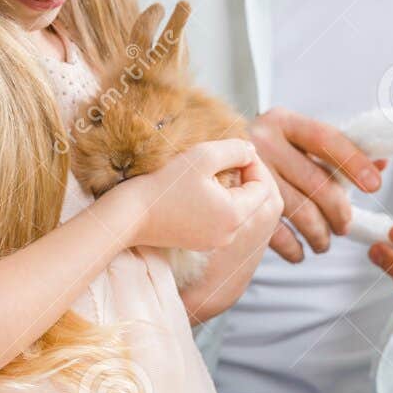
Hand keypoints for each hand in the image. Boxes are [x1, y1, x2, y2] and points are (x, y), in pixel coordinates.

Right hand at [178, 154, 284, 324]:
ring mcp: (215, 242)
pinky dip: (218, 204)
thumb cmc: (164, 185)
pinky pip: (221, 221)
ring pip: (237, 210)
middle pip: (253, 201)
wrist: (129, 216)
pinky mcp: (200, 243)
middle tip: (226, 158)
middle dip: (245, 177)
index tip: (235, 150)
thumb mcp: (203, 156)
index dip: (254, 164)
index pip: (263, 187)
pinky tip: (198, 190)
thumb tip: (251, 151)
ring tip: (211, 173)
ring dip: (231, 190)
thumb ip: (234, 150)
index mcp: (235, 215)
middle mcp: (230, 234)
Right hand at [250, 107, 387, 261]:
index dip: (354, 163)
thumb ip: (337, 151)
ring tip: (324, 242)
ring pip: (299, 211)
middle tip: (345, 226)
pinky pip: (274, 232)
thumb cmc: (266, 152)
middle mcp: (263, 143)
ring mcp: (248, 174)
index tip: (374, 186)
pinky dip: (292, 248)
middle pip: (316, 182)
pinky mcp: (235, 201)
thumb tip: (380, 165)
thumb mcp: (296, 141)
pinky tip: (300, 251)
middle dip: (339, 211)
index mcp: (284, 122)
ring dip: (319, 234)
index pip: (326, 139)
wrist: (210, 159)